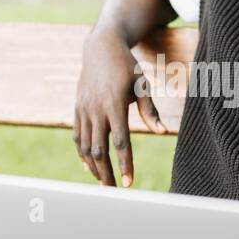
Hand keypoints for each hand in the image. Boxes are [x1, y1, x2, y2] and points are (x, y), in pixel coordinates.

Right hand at [73, 28, 166, 185]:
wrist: (100, 47)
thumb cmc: (127, 67)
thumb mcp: (142, 85)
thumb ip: (150, 110)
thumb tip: (162, 131)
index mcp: (114, 103)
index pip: (120, 142)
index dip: (125, 164)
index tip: (129, 182)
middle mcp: (96, 108)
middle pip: (99, 150)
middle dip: (107, 173)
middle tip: (115, 191)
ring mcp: (83, 109)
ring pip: (86, 146)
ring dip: (94, 167)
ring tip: (104, 182)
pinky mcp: (77, 108)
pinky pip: (78, 136)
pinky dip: (83, 153)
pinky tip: (90, 166)